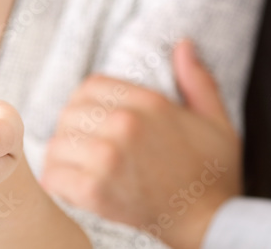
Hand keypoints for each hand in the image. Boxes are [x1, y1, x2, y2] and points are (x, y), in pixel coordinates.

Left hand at [41, 41, 241, 248]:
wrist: (211, 224)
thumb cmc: (212, 176)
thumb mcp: (216, 121)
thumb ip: (197, 81)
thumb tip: (184, 46)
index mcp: (149, 102)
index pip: (91, 86)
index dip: (85, 102)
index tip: (91, 121)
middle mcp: (125, 124)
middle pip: (71, 112)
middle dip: (73, 129)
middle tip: (82, 147)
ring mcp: (108, 157)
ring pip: (59, 142)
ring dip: (63, 156)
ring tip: (75, 167)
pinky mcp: (96, 191)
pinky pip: (54, 175)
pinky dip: (57, 181)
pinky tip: (70, 186)